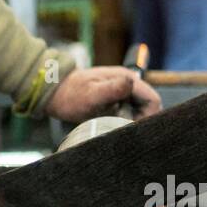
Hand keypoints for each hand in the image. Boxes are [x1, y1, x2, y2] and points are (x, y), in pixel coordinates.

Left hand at [43, 66, 161, 122]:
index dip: (148, 116)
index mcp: (126, 79)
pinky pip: (128, 113)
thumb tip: (131, 83)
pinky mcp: (115, 101)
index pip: (153, 100)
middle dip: (140, 120)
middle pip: (148, 107)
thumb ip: (112, 89)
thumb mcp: (91, 94)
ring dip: (131, 121)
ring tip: (113, 125)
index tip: (132, 127)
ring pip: (139, 111)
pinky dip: (124, 121)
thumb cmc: (70, 94)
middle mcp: (127, 84)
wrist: (54, 93)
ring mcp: (121, 92)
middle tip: (121, 127)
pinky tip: (110, 124)